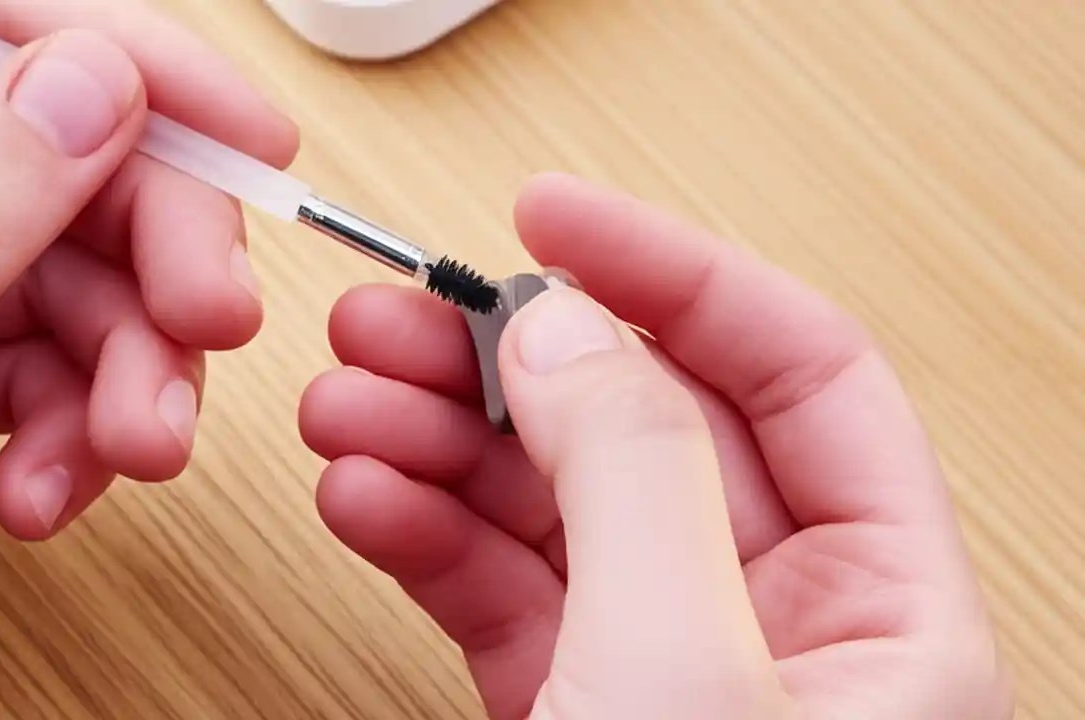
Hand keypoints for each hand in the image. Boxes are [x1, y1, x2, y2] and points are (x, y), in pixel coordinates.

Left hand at [0, 1, 295, 687]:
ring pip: (75, 289)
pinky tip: (45, 496)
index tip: (247, 140)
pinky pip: (47, 377)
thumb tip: (93, 87)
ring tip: (135, 450)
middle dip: (152, 261)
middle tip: (212, 320)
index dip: (137, 80)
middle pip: (60, 176)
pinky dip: (77, 437)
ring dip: (128, 374)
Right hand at [300, 174, 1011, 718]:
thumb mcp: (683, 681)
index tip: (550, 221)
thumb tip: (575, 335)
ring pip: (557, 505)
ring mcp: (668, 673)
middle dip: (517, 359)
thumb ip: (640, 482)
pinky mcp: (575, 718)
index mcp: (886, 616)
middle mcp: (784, 634)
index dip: (674, 275)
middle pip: (647, 430)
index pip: (797, 374)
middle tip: (399, 316)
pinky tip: (367, 491)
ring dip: (447, 437)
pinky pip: (503, 593)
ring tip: (349, 399)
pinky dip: (428, 532)